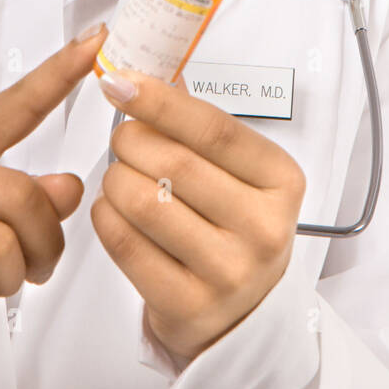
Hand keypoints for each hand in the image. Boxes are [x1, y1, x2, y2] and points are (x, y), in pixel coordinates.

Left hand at [89, 24, 306, 364]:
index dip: (162, 102)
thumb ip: (203, 131)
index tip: (123, 81)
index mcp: (283, 182)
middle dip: (132, 141)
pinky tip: (112, 210)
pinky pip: (126, 245)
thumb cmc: (237, 230)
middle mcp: (264, 228)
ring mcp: (229, 271)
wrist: (245, 314)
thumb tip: (152, 74)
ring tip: (120, 178)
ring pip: (144, 202)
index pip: (216, 130)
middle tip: (123, 138)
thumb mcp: (242, 176)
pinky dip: (106, 217)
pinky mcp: (189, 305)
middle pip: (175, 164)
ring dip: (115, 180)